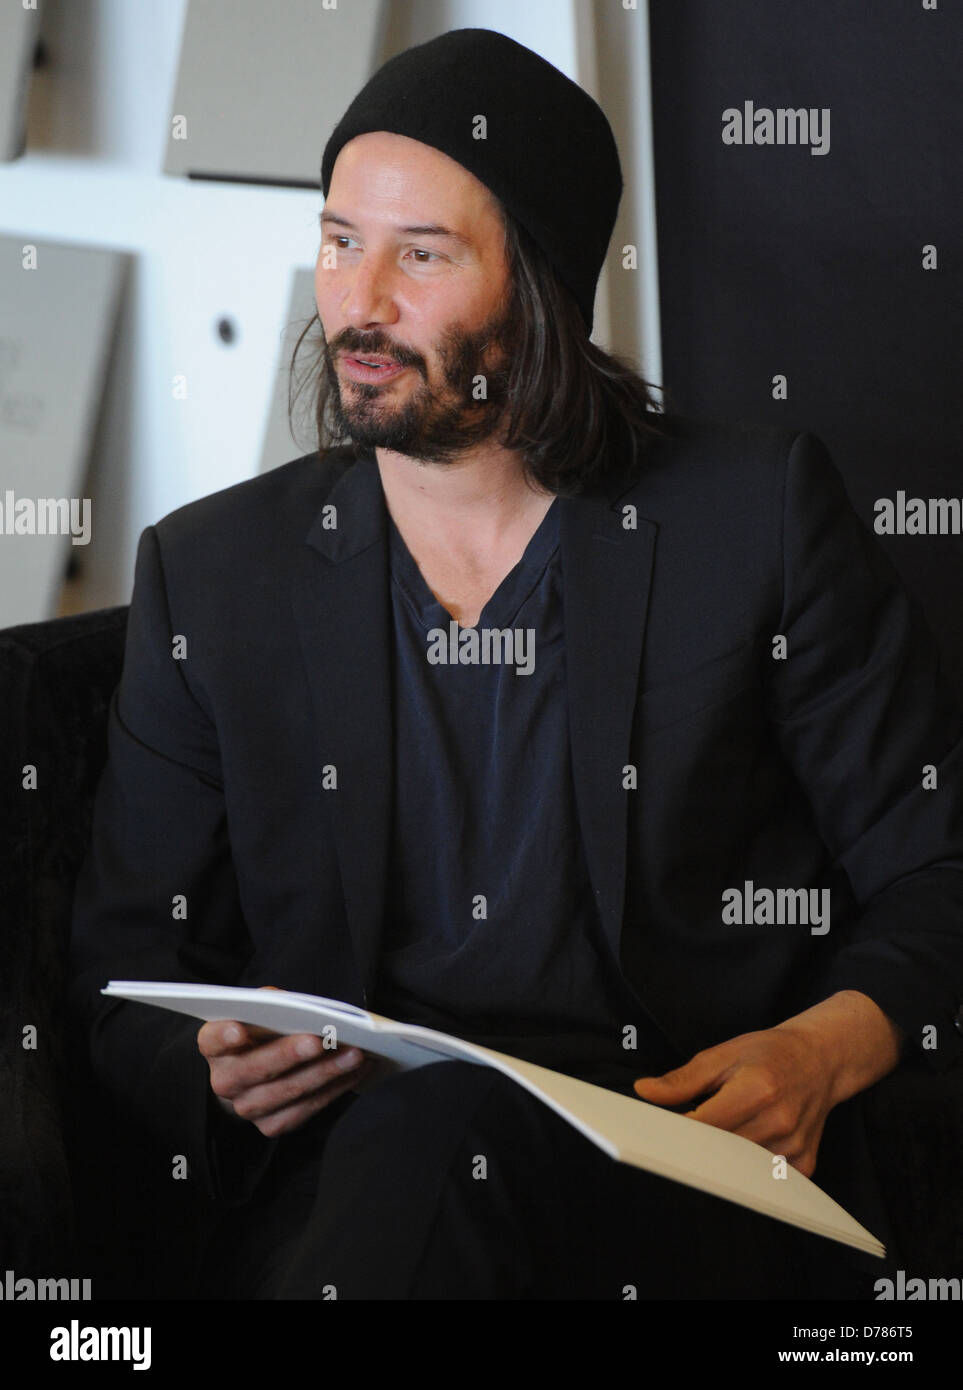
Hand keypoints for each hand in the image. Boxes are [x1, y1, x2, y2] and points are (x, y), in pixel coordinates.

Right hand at [197, 986, 374, 1136]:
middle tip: (322, 1039)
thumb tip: (296, 1005)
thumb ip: (271, 1003)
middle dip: (292, 1054)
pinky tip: (355, 1072)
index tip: (238, 1030)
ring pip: (288, 1091)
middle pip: (257, 1069)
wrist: (256, 1074)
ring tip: (355, 1054)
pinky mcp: (271, 1125)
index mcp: (215, 1045)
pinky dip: (335, 1089)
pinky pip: (306, 1109)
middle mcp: (225, 1080)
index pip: (213, 1040)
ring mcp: (247, 1107)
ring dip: (326, 1072)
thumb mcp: (260, 1010)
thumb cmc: (262, 1032)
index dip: (224, 1036)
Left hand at [632, 990, 904, 1177]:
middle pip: (720, 1152)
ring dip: (721, 1159)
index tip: (657, 1135)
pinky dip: (747, 1169)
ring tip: (717, 1137)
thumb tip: (644, 1091)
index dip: (677, 1133)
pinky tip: (744, 1149)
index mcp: (757, 1089)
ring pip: (739, 1169)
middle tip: (680, 1139)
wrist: (821, 1060)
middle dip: (695, 1148)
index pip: (704, 1125)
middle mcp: (779, 1121)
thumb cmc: (769, 1053)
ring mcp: (794, 1146)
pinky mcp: (805, 1164)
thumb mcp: (723, 1054)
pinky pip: (764, 1180)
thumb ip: (683, 1078)